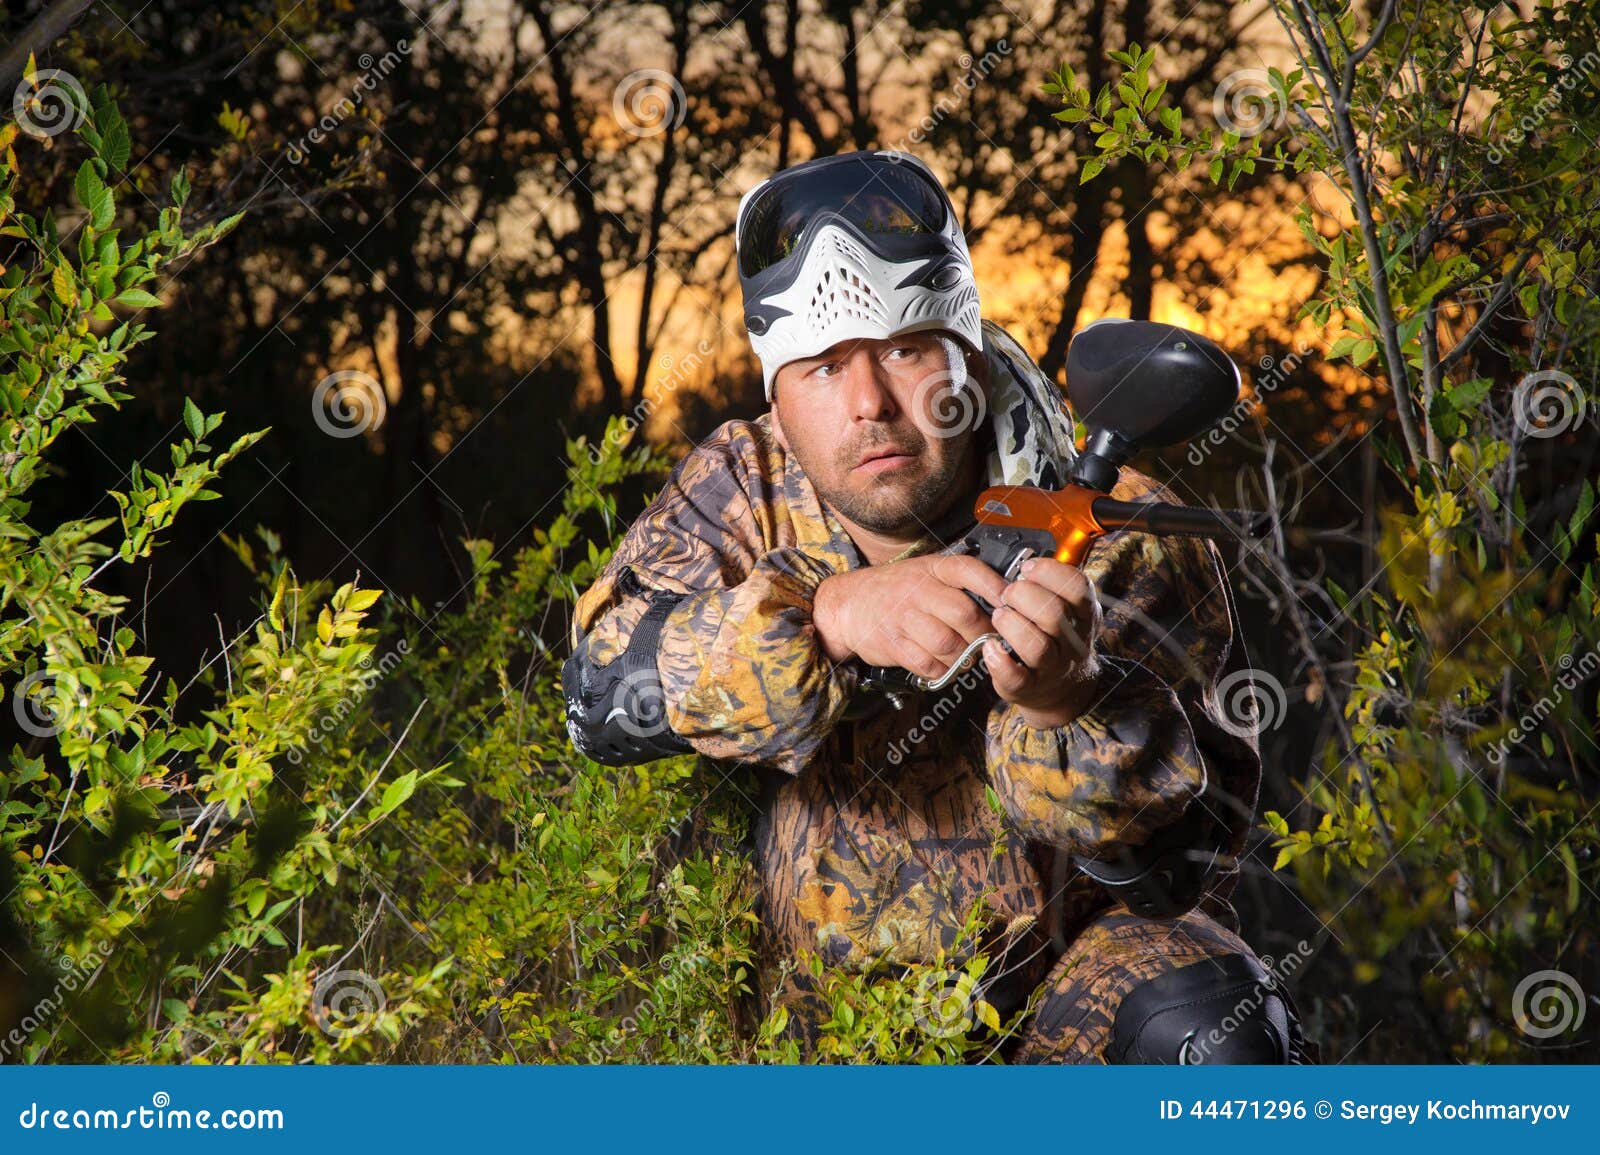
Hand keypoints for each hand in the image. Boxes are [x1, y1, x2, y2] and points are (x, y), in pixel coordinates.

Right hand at [813, 554, 1008, 682]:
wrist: (848, 604)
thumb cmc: (897, 589)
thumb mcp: (924, 571)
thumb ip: (957, 581)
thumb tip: (1004, 597)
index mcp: (931, 569)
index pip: (969, 570)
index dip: (994, 586)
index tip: (1010, 602)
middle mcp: (918, 590)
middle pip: (964, 614)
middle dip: (983, 633)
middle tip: (990, 641)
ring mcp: (904, 618)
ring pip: (948, 644)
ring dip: (963, 656)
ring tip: (966, 656)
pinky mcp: (893, 644)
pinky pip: (928, 664)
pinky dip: (942, 670)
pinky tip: (944, 665)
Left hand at [984, 556, 1100, 728]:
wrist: (1063, 687)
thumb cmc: (1057, 637)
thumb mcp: (1068, 609)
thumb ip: (1052, 586)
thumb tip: (1022, 562)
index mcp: (1083, 614)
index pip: (1077, 587)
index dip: (1048, 572)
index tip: (1026, 568)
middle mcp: (1072, 641)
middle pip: (1054, 614)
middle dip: (1024, 595)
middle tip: (1008, 593)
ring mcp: (1052, 667)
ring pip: (1037, 647)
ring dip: (1012, 625)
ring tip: (999, 615)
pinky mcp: (1029, 687)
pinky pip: (1016, 677)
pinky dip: (999, 661)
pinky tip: (989, 647)